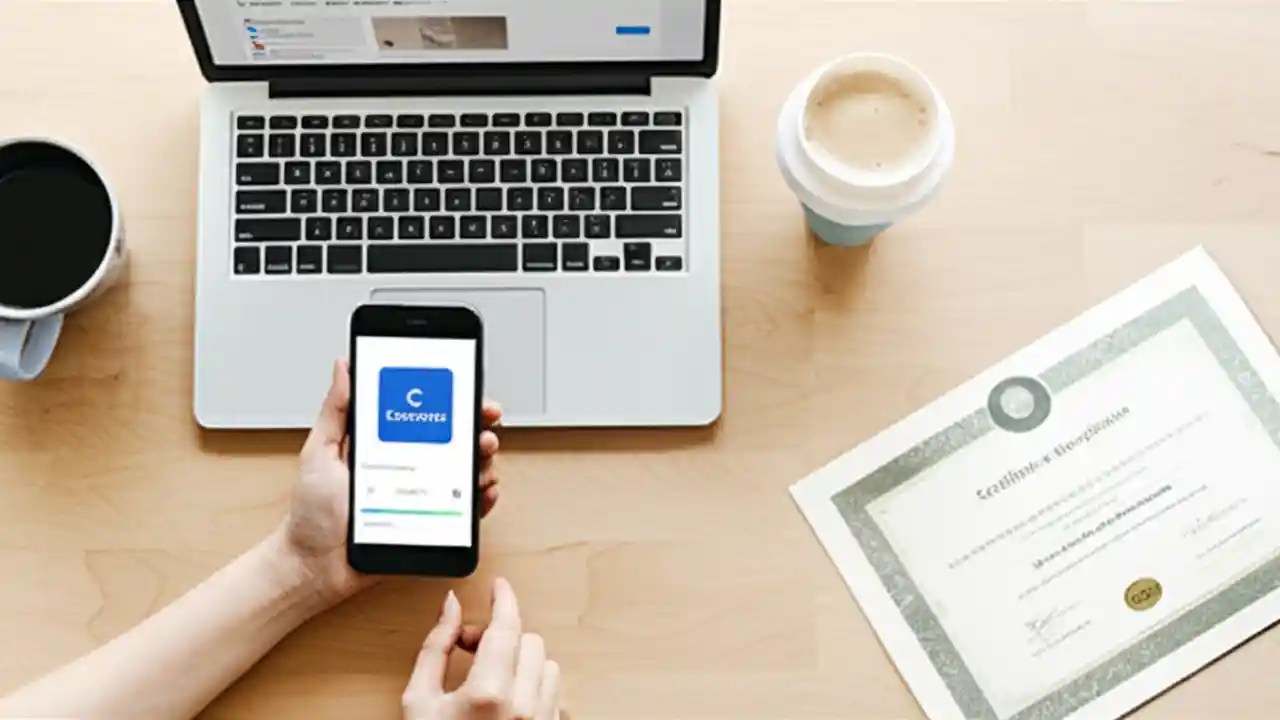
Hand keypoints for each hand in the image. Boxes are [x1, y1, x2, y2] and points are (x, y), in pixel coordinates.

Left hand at [283, 359, 504, 603]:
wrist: (313, 565)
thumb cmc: (311, 513)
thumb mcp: (319, 452)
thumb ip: (335, 410)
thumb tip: (344, 366)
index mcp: (387, 445)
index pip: (428, 415)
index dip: (454, 401)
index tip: (468, 390)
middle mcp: (409, 467)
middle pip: (456, 441)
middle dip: (479, 428)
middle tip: (484, 427)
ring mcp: (422, 495)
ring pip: (466, 472)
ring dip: (483, 461)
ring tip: (482, 457)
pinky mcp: (430, 524)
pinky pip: (465, 511)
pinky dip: (481, 500)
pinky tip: (484, 492)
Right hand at [402, 579, 560, 719]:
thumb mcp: (419, 701)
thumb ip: (435, 647)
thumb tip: (450, 607)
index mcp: (489, 694)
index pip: (507, 625)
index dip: (503, 598)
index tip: (498, 587)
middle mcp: (523, 708)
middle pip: (528, 640)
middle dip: (501, 637)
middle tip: (471, 649)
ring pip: (546, 665)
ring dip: (521, 662)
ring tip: (489, 678)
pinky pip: (553, 694)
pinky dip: (533, 686)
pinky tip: (505, 699)